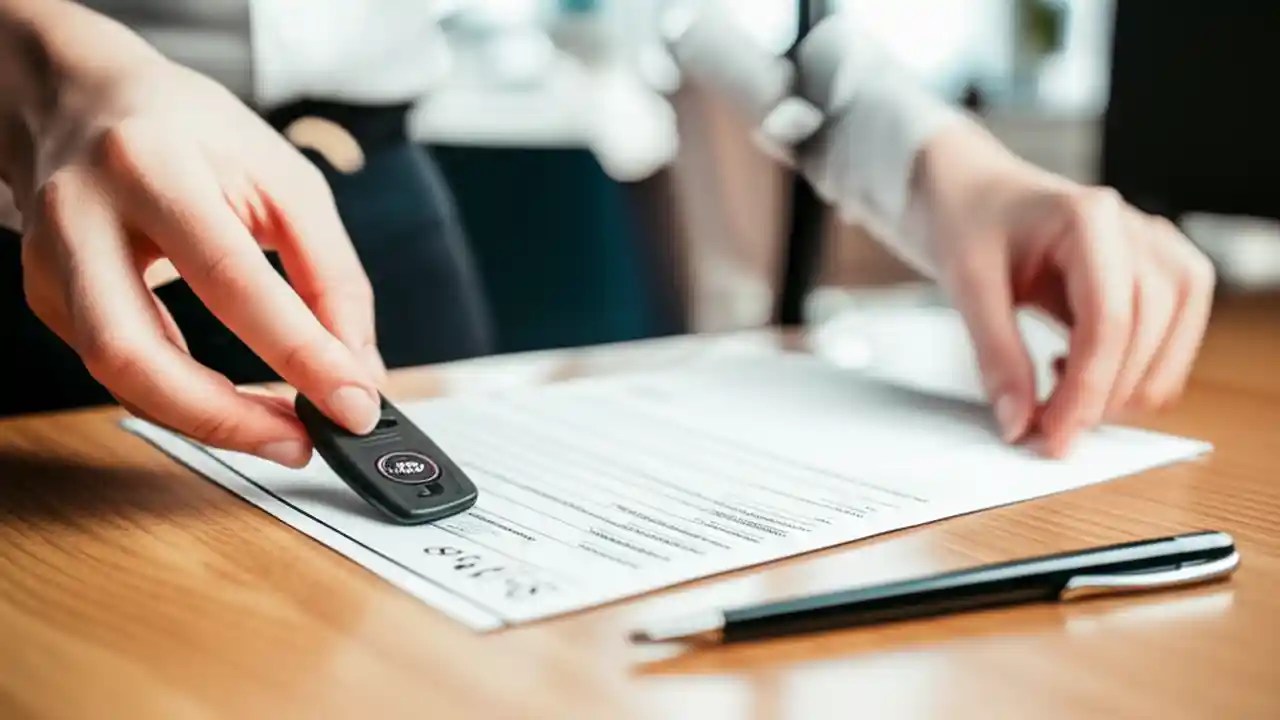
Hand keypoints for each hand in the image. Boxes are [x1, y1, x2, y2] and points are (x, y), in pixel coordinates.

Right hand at [3, 12, 384, 465]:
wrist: (84, 99)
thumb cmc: (191, 132)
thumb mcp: (286, 180)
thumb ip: (330, 276)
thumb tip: (357, 369)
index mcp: (150, 166)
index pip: (230, 279)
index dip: (297, 353)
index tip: (354, 403)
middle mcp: (80, 215)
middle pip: (134, 351)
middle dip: (227, 418)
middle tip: (302, 441)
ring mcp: (49, 261)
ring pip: (116, 375)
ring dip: (206, 422)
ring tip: (281, 433)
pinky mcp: (45, 296)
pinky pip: (117, 370)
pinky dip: (181, 400)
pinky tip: (234, 406)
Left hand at [916, 124, 1214, 456]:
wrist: (967, 192)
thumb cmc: (966, 220)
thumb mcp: (966, 284)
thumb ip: (995, 355)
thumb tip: (1019, 424)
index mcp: (1089, 218)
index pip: (1109, 320)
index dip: (1086, 388)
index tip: (1053, 435)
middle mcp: (1135, 229)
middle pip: (1149, 332)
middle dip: (1103, 395)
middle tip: (1049, 431)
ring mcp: (1153, 249)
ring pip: (1174, 337)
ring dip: (1127, 387)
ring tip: (1061, 393)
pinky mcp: (1153, 274)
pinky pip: (1170, 334)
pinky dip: (1133, 369)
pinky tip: (1075, 370)